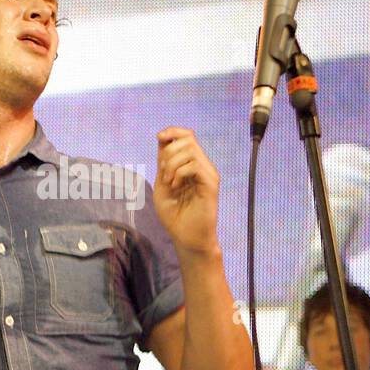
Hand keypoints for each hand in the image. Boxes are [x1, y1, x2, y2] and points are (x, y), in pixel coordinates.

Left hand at [154, 127, 219, 255]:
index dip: (173, 131)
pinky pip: (195, 166)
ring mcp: (208, 175)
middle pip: (188, 139)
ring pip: (190, 151)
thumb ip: (163, 162)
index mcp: (191, 164)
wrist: (186, 238)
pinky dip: (179, 173)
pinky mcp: (211, 185)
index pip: (187, 135)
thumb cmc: (175, 215)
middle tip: (163, 173)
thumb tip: (162, 139)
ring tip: (169, 182)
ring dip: (172, 164)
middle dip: (169, 152)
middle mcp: (203, 166)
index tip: (159, 138)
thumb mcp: (162, 183)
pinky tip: (175, 186)